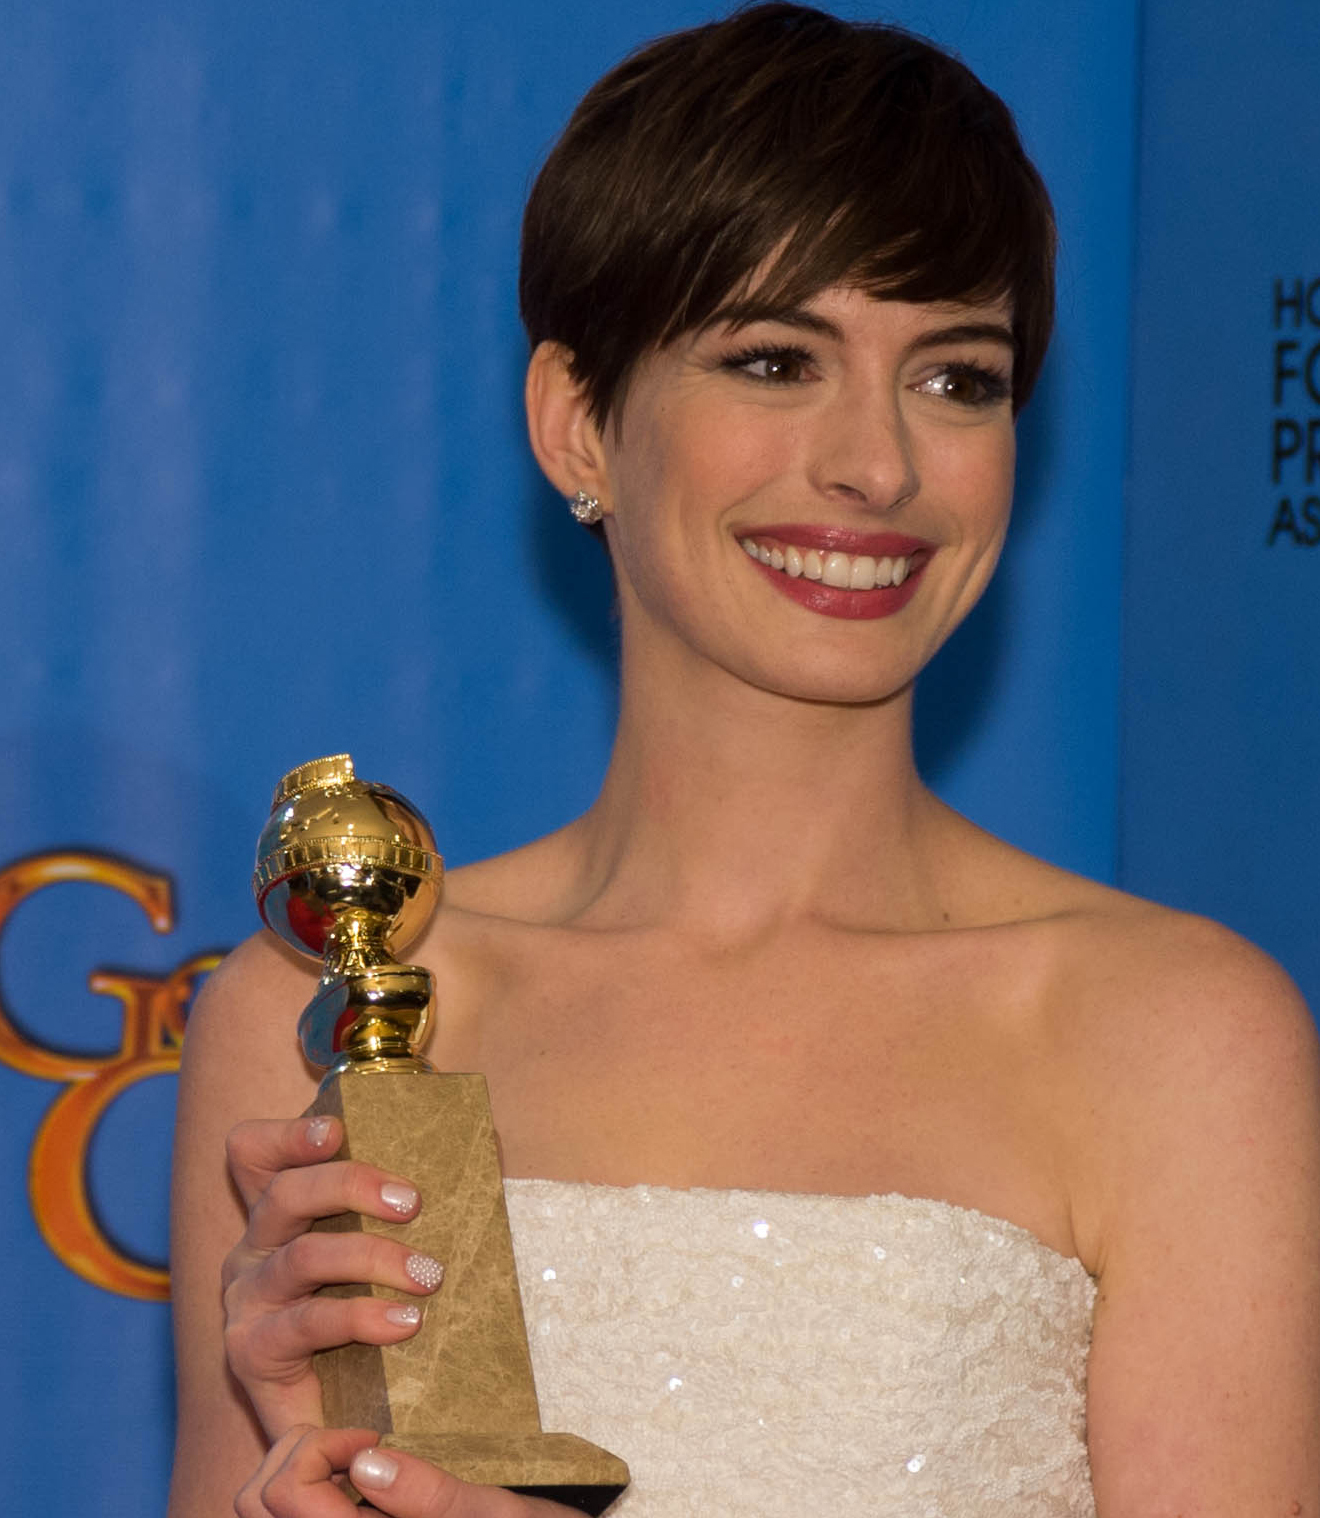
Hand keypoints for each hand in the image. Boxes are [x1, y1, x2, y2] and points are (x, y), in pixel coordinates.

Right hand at [221, 1115, 445, 1438]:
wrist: (338, 1421)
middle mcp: (254, 1247)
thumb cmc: (366, 1321)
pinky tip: (402, 1326)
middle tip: (413, 1203)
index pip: (256, 1153)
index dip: (289, 1135)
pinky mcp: (252, 1351)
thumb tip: (482, 1154)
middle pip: (286, 1192)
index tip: (336, 1130)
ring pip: (304, 1255)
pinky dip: (359, 1319)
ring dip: (373, 1257)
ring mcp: (249, 1299)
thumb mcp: (379, 1257)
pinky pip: (305, 1323)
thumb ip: (400, 1210)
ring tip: (429, 1276)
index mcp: (279, 1214)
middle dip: (353, 1186)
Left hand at [237, 1426, 576, 1517]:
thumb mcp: (496, 1516)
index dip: (319, 1452)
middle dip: (298, 1451)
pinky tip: (356, 1467)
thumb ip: (432, 1499)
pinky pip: (288, 1510)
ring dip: (296, 1465)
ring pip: (261, 1506)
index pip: (285, 1498)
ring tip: (354, 1450)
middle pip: (256, 1500)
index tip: (373, 1437)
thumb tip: (365, 1464)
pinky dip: (304, 1478)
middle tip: (359, 1439)